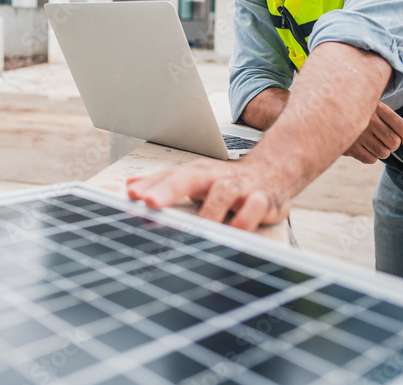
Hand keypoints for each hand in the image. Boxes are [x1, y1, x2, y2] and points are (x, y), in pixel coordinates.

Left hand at [125, 157, 289, 231]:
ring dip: (208, 211)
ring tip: (194, 228)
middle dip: (168, 189)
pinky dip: (243, 221)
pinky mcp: (264, 199)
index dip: (150, 185)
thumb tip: (129, 186)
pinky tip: (232, 232)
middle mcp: (215, 176)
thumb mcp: (194, 178)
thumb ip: (162, 184)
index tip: (132, 195)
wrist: (273, 170)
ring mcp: (240, 186)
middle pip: (190, 177)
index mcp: (196, 172)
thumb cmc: (224, 180)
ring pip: (223, 192)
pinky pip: (254, 208)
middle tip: (150, 203)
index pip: (169, 176)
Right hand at [344, 102, 402, 163]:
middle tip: (384, 140)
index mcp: (377, 107)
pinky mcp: (349, 146)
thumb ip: (401, 127)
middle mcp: (367, 119)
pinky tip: (363, 147)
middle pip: (394, 142)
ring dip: (382, 151)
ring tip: (372, 142)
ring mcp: (357, 133)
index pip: (401, 126)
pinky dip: (370, 156)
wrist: (331, 115)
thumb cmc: (364, 116)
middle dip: (394, 145)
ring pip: (384, 153)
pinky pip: (371, 159)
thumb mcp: (381, 114)